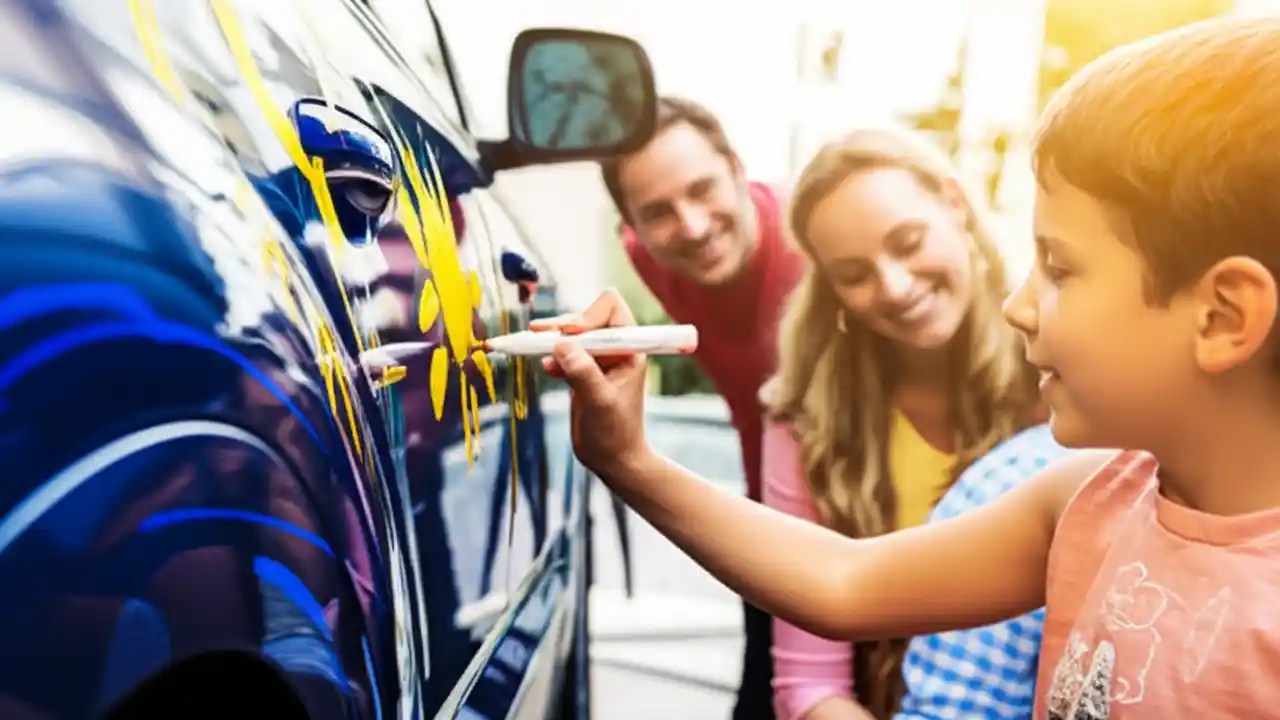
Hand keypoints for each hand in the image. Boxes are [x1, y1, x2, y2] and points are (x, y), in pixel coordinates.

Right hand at [534, 290, 650, 477]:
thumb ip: (583, 372)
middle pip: (586, 317)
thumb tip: (561, 344)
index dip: (588, 315)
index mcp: (629, 349)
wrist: (612, 460)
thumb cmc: (615, 434)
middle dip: (563, 325)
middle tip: (537, 332)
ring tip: (532, 345)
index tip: (571, 335)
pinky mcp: (582, 372)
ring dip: (553, 338)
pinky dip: (551, 354)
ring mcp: (598, 360)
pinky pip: (564, 352)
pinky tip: (546, 367)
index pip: (611, 308)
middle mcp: (615, 349)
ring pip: (572, 334)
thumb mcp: (599, 403)